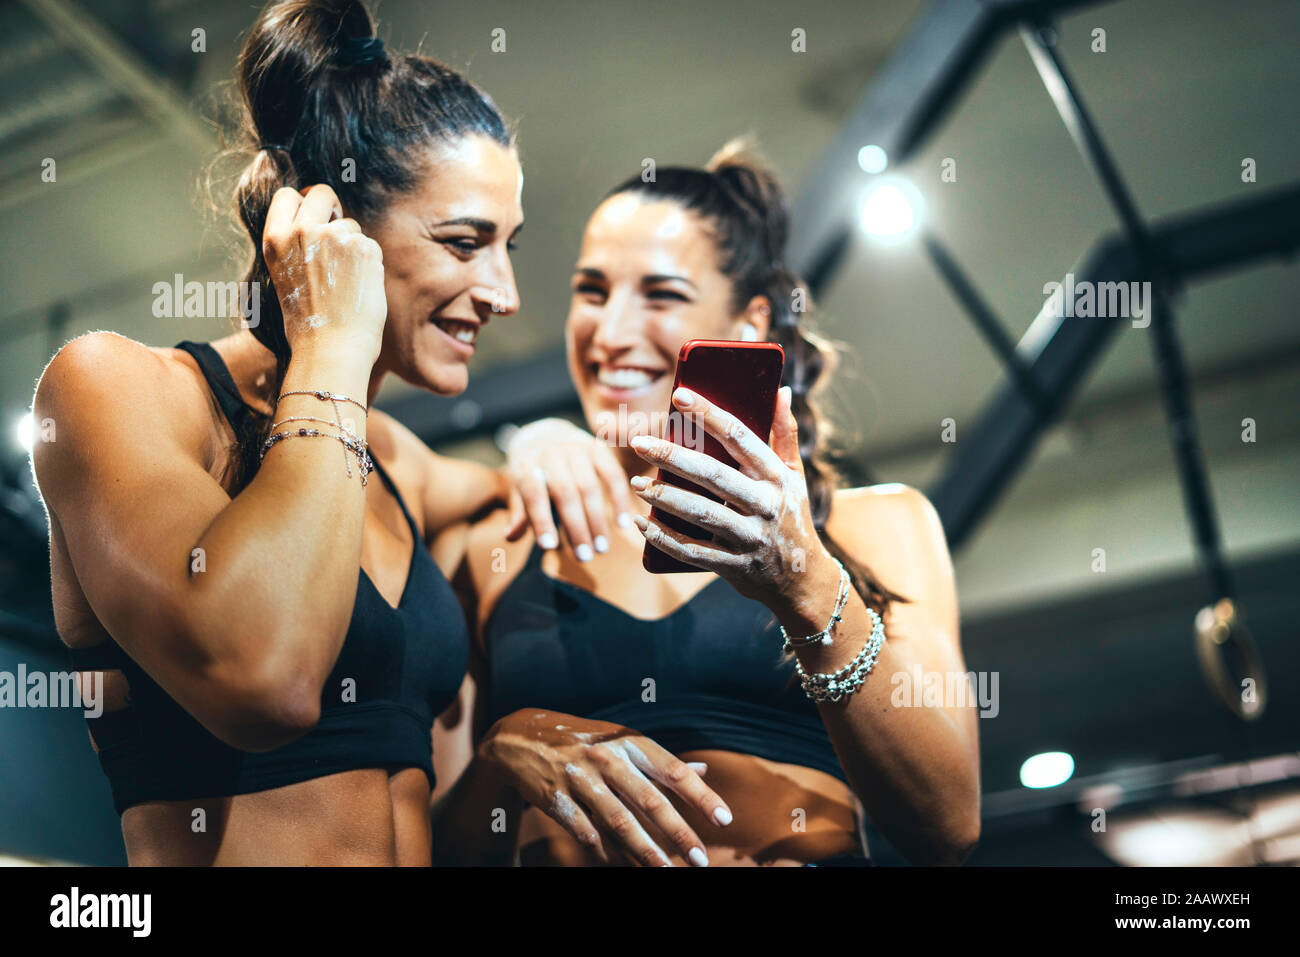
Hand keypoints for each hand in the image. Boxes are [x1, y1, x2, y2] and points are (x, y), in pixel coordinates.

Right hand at [262, 184, 386, 363]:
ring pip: (350, 226)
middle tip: (339, 234)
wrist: (330, 349)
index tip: (315, 215)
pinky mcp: (363, 248)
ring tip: (345, 283)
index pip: (287, 196)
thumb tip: (317, 226)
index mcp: (275, 240)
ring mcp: (334, 237)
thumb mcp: (285, 278)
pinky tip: (359, 289)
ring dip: (353, 247)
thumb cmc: (308, 325)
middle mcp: (302, 231)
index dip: (304, 202)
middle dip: (333, 208)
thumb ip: (296, 248)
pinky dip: (369, 264)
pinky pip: (370, 245)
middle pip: (323, 193)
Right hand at [479, 709, 731, 866]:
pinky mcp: (556, 799)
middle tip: (701, 859)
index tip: (724, 819)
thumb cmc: (583, 740)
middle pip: (649, 800)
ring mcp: (580, 778)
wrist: (519, 736)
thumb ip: (660, 761)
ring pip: (618, 821)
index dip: (700, 795)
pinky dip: (606, 852)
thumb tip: (703, 773)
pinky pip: (586, 832)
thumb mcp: (621, 741)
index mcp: (628, 742)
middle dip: (678, 833)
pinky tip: (623, 865)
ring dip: (645, 851)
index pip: (673, 770)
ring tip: (666, 871)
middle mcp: (606, 758)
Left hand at [502, 418, 637, 559]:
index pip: (533, 493)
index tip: (549, 546)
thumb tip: (511, 537)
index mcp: (526, 464)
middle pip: (566, 493)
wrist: (546, 433)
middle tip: (585, 557)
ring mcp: (576, 448)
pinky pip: (613, 475)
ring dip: (598, 521)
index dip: (540, 520)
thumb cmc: (531, 470)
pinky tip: (622, 524)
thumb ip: (519, 512)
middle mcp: (551, 453)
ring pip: (590, 487)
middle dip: (576, 528)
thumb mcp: (518, 488)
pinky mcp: (598, 448)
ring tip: (601, 548)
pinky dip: (619, 500)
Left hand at [628, 386, 836, 612]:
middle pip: (714, 476)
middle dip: (673, 457)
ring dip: (665, 497)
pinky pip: (693, 552)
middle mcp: (766, 506)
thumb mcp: (795, 476)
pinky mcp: (734, 567)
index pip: (740, 437)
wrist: (804, 580)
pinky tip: (642, 522)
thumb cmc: (792, 516)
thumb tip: (781, 391)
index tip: (678, 395)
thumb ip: (786, 433)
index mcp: (778, 477)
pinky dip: (664, 538)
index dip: (708, 414)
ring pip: (701, 514)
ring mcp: (750, 539)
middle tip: (639, 443)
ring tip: (636, 483)